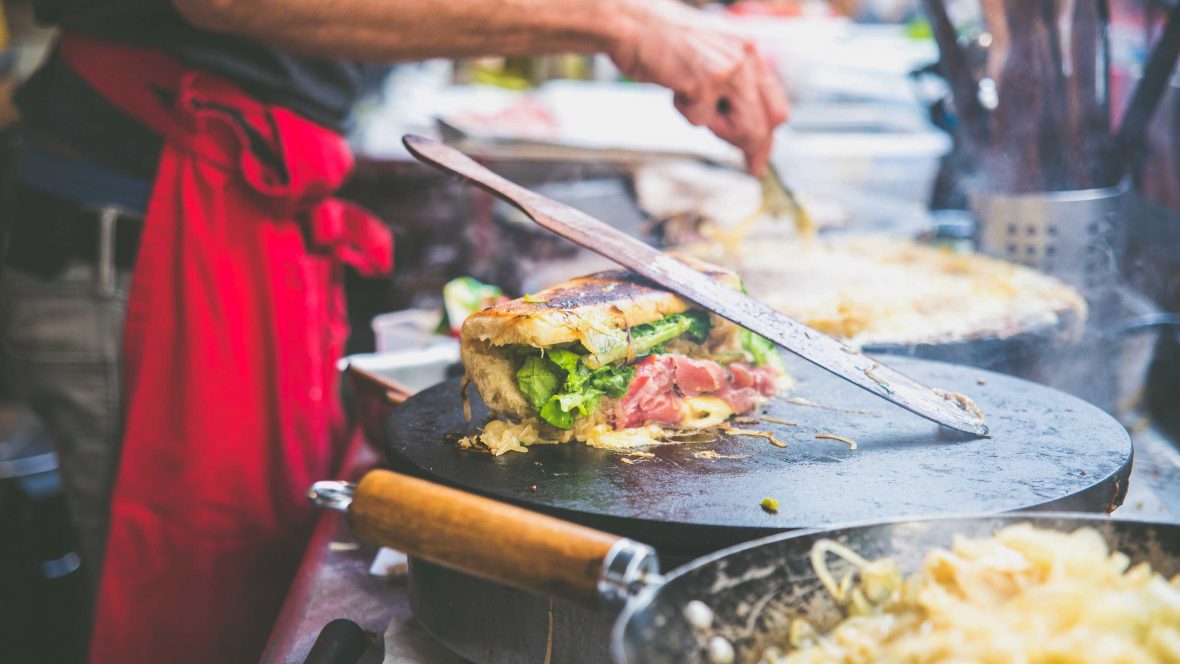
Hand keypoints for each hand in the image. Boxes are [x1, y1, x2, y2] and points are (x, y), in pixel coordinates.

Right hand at [608, 0, 788, 174]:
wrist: (629, 23)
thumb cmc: (660, 40)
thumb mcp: (709, 58)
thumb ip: (732, 86)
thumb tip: (745, 131)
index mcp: (749, 50)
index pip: (776, 105)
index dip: (767, 138)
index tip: (759, 160)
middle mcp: (745, 56)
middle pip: (766, 124)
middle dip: (750, 145)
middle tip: (747, 165)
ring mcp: (729, 69)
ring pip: (742, 128)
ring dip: (713, 126)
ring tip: (689, 96)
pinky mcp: (706, 80)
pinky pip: (701, 121)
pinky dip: (683, 112)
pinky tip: (674, 87)